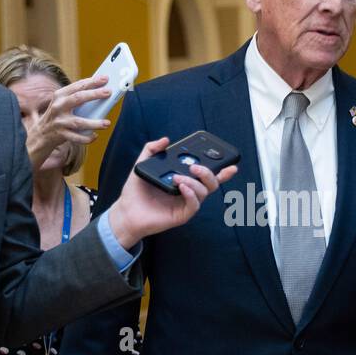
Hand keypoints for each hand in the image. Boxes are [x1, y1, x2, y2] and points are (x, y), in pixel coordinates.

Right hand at [24, 75, 112, 171]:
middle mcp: (58, 107)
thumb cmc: (59, 115)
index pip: (77, 86)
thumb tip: (101, 92)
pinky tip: (94, 136)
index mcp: (60, 95)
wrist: (41, 134)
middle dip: (94, 94)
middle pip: (78, 98)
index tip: (105, 78)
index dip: (92, 81)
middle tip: (108, 92)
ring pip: (79, 122)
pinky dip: (86, 138)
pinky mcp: (60, 135)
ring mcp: (59, 121)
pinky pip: (76, 138)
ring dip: (94, 123)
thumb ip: (78, 97)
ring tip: (107, 123)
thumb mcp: (63, 103)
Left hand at [105, 137, 237, 249]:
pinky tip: (182, 187)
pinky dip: (191, 194)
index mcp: (184, 179)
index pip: (207, 173)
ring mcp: (186, 203)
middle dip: (209, 172)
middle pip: (212, 182)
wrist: (126, 211)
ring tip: (177, 178)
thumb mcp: (142, 165)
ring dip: (193, 182)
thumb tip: (165, 139)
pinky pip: (194, 205)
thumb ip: (151, 149)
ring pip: (204, 192)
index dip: (222, 169)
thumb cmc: (136, 192)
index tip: (229, 162)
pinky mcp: (182, 215)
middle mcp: (189, 191)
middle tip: (195, 167)